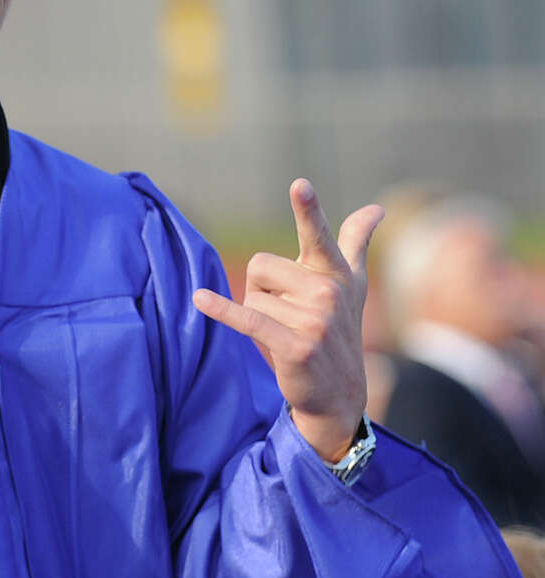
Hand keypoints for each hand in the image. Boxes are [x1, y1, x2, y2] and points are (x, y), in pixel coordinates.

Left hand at [192, 179, 383, 462]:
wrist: (339, 393)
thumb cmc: (338, 330)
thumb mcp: (351, 285)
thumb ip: (357, 242)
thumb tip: (377, 208)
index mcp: (336, 273)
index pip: (318, 236)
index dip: (308, 210)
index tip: (299, 184)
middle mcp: (328, 292)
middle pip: (260, 267)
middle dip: (262, 291)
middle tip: (288, 316)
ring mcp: (314, 321)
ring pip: (252, 298)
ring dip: (259, 318)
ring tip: (286, 336)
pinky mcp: (294, 346)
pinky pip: (248, 319)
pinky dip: (222, 310)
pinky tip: (200, 299)